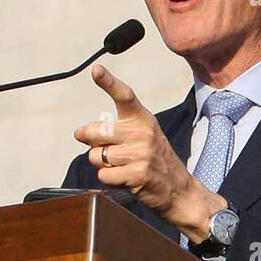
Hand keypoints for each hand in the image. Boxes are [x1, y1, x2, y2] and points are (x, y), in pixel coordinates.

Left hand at [73, 63, 225, 243]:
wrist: (178, 190)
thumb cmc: (154, 161)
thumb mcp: (143, 136)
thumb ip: (115, 130)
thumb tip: (81, 132)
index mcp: (143, 119)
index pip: (124, 96)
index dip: (108, 82)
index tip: (96, 70)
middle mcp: (142, 133)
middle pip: (96, 131)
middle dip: (91, 142)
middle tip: (103, 148)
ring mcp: (141, 154)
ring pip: (97, 156)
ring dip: (101, 164)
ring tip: (120, 166)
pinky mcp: (137, 174)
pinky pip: (104, 174)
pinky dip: (108, 178)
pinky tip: (123, 178)